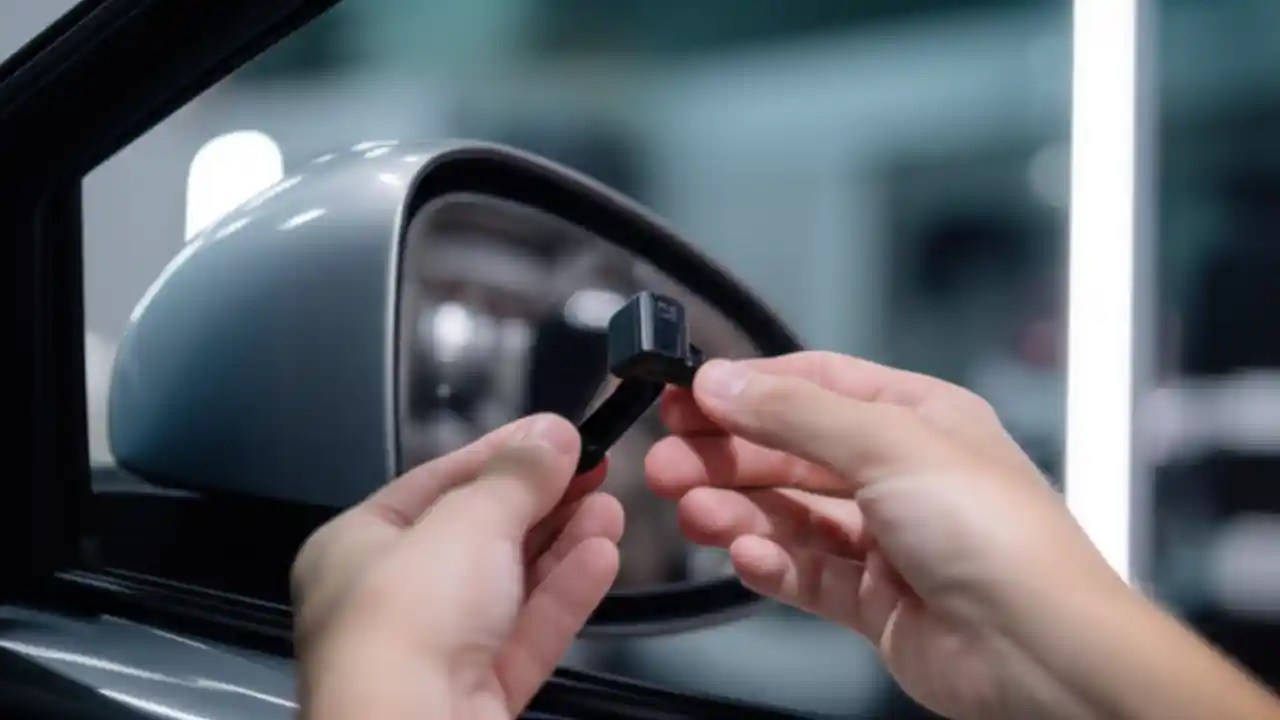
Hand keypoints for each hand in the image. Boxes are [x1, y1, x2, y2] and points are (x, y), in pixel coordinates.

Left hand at [292, 414, 621, 719]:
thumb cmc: (408, 619)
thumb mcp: (466, 523)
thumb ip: (516, 476)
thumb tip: (553, 435)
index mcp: (355, 548)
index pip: (434, 483)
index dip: (500, 452)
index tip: (554, 434)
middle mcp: (389, 600)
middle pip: (477, 535)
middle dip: (541, 501)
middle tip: (594, 467)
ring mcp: (435, 653)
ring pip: (508, 587)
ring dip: (561, 544)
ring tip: (609, 508)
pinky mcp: (477, 695)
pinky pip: (525, 634)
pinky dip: (563, 594)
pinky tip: (601, 556)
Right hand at [645, 352, 1136, 718]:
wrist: (1041, 655)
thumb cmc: (1000, 539)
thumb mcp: (888, 444)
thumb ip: (796, 413)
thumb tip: (725, 381)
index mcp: (919, 418)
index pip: (815, 387)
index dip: (748, 388)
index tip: (686, 395)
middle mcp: (902, 474)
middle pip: (793, 452)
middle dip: (728, 454)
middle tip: (668, 460)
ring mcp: (889, 540)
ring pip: (792, 515)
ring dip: (738, 509)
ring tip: (690, 508)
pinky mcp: (876, 601)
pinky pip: (806, 575)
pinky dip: (771, 565)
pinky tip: (744, 556)